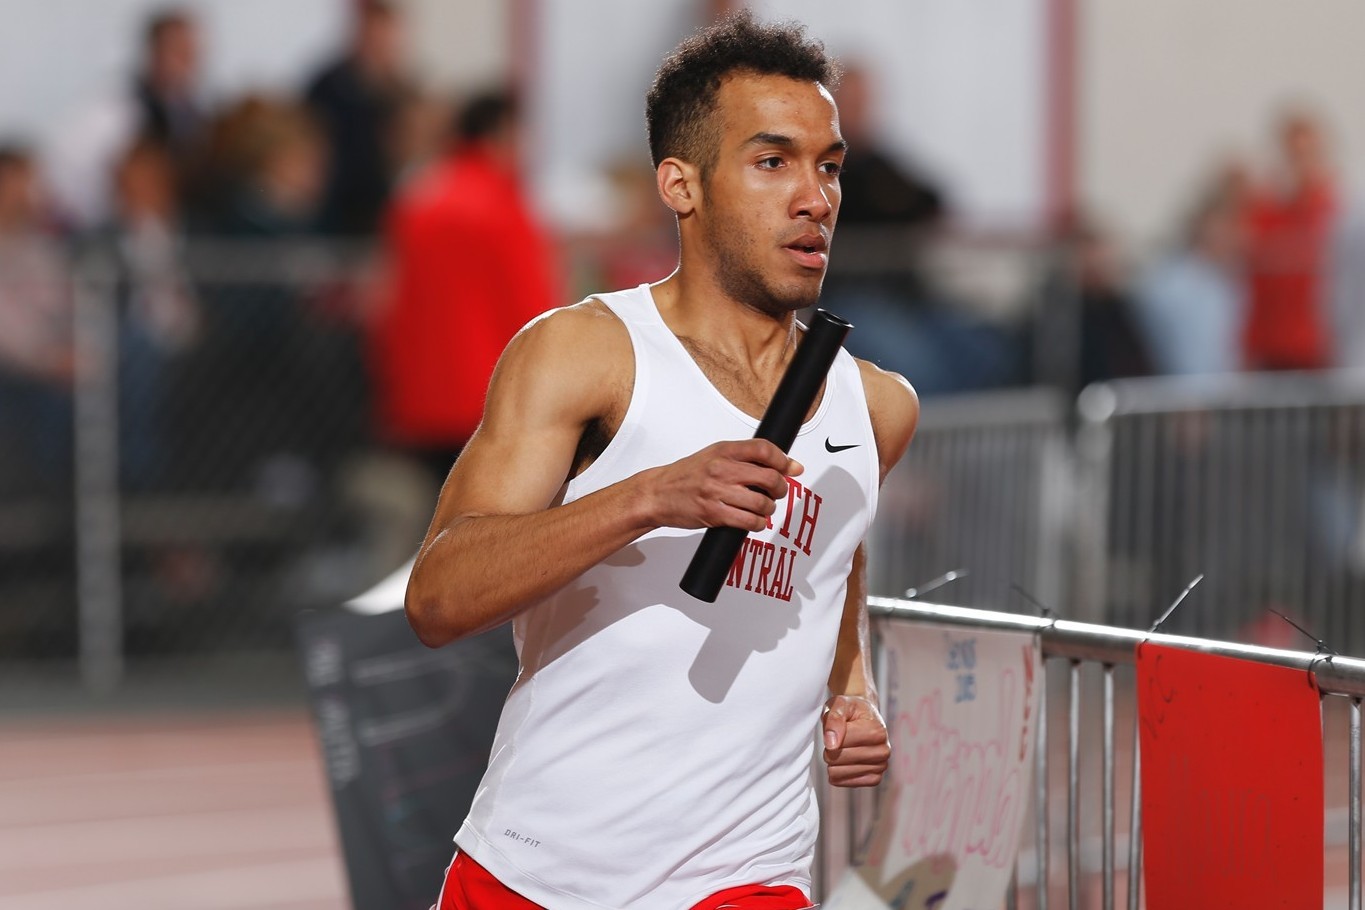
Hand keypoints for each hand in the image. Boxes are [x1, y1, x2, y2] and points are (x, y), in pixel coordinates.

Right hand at [644, 439, 802, 531]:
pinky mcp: (714, 514)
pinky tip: (752, 520)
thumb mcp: (715, 457)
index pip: (764, 450)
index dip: (783, 460)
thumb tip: (789, 465)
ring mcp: (717, 492)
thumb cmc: (686, 476)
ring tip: (762, 508)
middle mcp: (721, 469)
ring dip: (769, 509)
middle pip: (769, 478)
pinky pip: (749, 521)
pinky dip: (757, 524)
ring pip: (762, 503)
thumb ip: (747, 459)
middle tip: (776, 492)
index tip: (790, 469)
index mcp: (724, 451)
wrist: (657, 493)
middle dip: (780, 489)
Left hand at [822, 694, 889, 786]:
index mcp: (877, 731)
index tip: (836, 728)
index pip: (838, 743)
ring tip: (843, 749)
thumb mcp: (840, 704)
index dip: (829, 736)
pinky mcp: (875, 778)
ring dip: (834, 762)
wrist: (864, 717)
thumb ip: (834, 720)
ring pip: (840, 773)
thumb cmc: (851, 710)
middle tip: (838, 740)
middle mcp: (883, 750)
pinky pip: (848, 783)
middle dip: (830, 750)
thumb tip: (832, 745)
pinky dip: (840, 775)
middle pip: (838, 759)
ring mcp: (881, 766)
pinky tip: (843, 764)